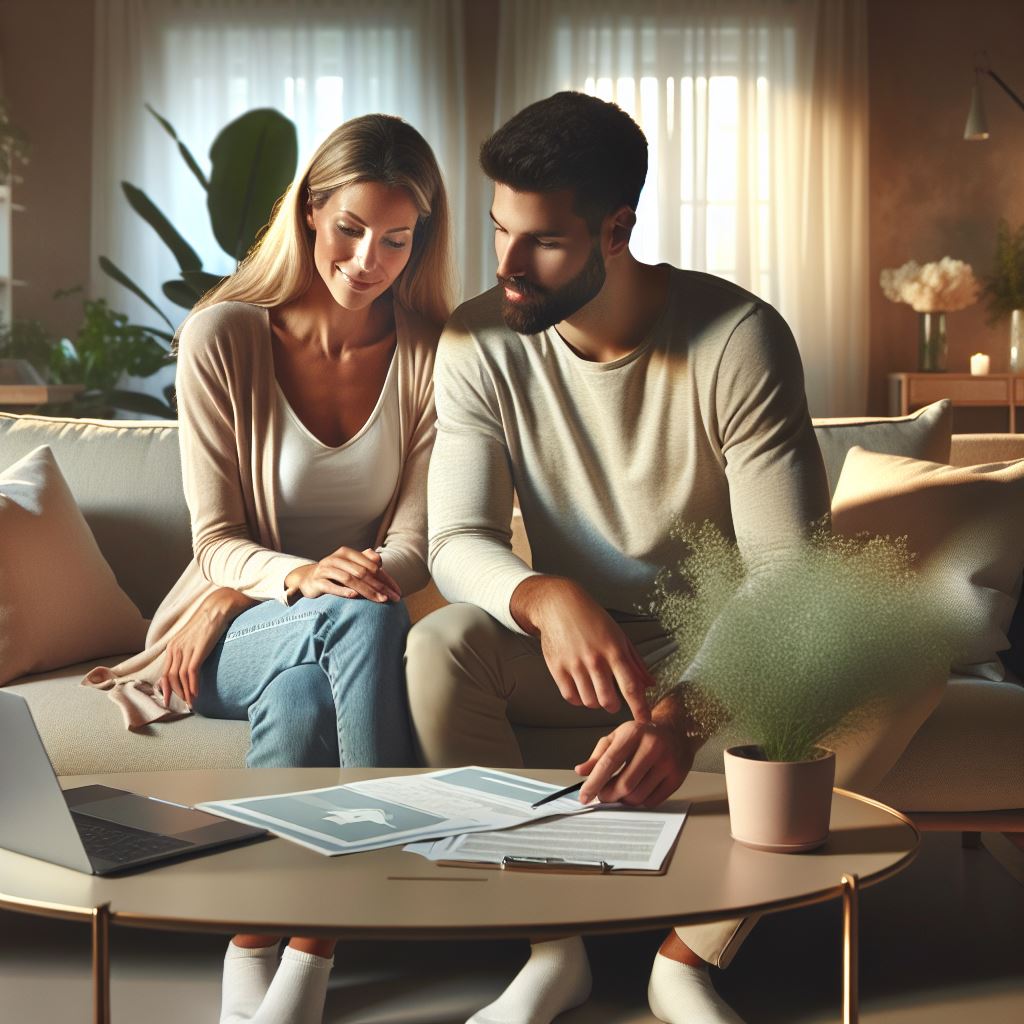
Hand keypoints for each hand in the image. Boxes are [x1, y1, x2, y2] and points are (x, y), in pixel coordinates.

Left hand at [159, 587, 255, 708]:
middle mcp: (175, 648)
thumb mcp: (192, 637)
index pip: (164, 672)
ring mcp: (185, 649)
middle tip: (182, 703)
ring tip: (191, 701)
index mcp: (172, 646)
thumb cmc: (208, 622)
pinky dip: (192, 686)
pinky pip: (191, 673)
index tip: (167, 699)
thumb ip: (188, 650)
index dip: (165, 688)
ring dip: (185, 692)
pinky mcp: (197, 650)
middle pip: (170, 677)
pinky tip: (196, 693)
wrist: (217, 609)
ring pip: (179, 678)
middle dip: (174, 693)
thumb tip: (190, 665)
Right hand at [286, 547, 400, 602]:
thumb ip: (366, 562)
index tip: (398, 592)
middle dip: (380, 586)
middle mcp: (336, 559)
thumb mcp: (350, 566)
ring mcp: (325, 569)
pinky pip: (330, 586)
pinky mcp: (317, 581)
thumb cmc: (335, 573)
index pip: (372, 565)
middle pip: (363, 572)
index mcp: (347, 553)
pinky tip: (354, 596)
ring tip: (380, 600)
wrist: (308, 579)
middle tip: (393, 598)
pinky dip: (343, 591)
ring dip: (367, 590)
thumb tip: (379, 560)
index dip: (387, 579)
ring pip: (349, 579)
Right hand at [510, 576, 654, 720]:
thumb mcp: (619, 636)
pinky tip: (581, 686)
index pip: (631, 687)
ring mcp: (574, 665)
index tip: (645, 720)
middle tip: (612, 698)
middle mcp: (595, 659)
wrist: (559, 606)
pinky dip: (578, 698)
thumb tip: (649, 684)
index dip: (640, 707)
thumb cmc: (592, 619)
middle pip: (608, 701)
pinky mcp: (557, 668)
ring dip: (595, 701)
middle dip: (613, 705)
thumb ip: (635, 662)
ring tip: (594, 688)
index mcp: (614, 650)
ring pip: (589, 702)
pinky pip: (571, 697)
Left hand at [574, 695, 696, 807]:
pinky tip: (637, 791)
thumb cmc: (642, 734)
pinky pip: (652, 801)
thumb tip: (581, 771)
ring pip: (638, 796)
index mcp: (633, 733)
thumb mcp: (618, 737)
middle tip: (603, 795)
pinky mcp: (677, 777)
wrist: (675, 730)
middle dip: (608, 795)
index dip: (594, 782)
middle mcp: (652, 747)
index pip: (609, 762)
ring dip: (623, 800)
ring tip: (620, 792)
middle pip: (624, 784)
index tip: (584, 796)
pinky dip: (639, 802)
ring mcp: (667, 763)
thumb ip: (598, 754)